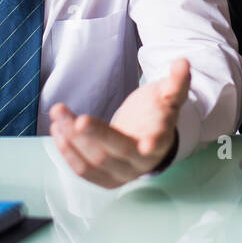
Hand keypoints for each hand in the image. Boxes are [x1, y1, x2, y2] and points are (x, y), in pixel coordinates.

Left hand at [49, 58, 189, 187]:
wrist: (146, 136)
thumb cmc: (157, 113)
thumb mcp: (168, 95)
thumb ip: (176, 81)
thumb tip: (183, 63)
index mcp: (161, 140)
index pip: (157, 143)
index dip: (152, 143)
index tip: (146, 144)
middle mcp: (141, 163)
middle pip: (114, 153)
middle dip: (93, 135)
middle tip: (75, 118)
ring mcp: (122, 175)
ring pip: (93, 162)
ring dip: (71, 139)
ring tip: (58, 114)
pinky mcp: (105, 179)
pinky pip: (83, 170)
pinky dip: (68, 151)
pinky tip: (58, 130)